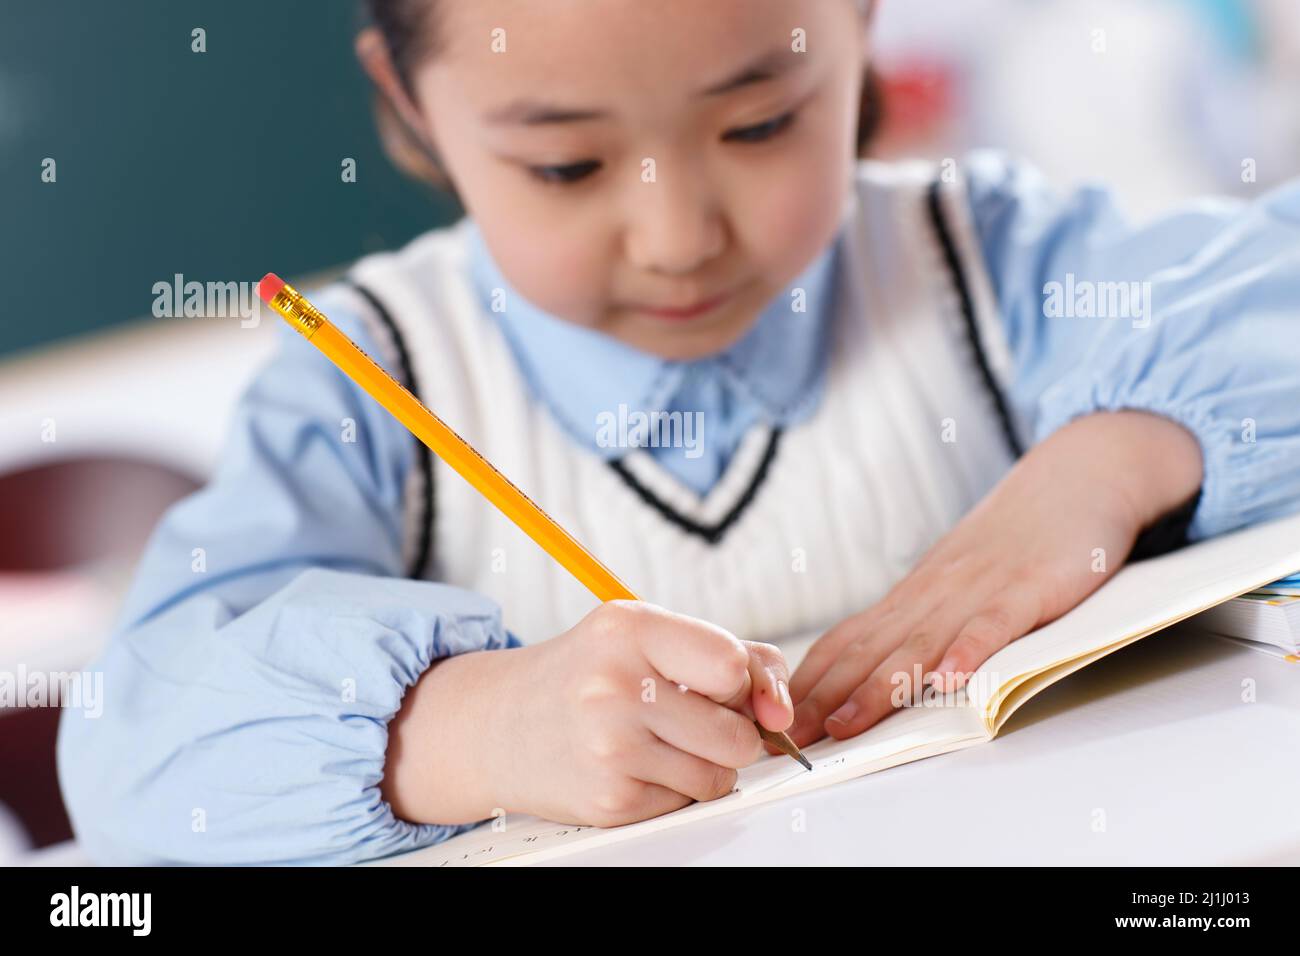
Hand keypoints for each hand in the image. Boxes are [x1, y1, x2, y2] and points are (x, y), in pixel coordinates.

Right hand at [496, 601, 792, 826]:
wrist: (500, 724)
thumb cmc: (590, 673)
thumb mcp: (650, 635)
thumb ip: (735, 657)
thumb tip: (782, 714)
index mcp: (630, 629)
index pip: (733, 665)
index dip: (744, 683)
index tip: (724, 685)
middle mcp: (616, 687)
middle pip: (738, 734)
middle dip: (730, 732)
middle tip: (688, 716)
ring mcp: (610, 749)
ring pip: (720, 777)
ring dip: (705, 765)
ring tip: (658, 740)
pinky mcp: (610, 802)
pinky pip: (686, 804)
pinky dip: (674, 790)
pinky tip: (635, 765)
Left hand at [783, 410, 1202, 746]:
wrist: (1077, 475)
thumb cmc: (1015, 541)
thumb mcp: (957, 583)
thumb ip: (923, 623)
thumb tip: (878, 673)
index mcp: (913, 595)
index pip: (844, 643)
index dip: (807, 685)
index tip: (773, 723)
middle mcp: (932, 593)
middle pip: (867, 650)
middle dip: (821, 698)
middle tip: (784, 740)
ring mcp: (977, 589)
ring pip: (918, 643)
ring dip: (878, 687)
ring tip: (844, 725)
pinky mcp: (1028, 587)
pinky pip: (993, 625)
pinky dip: (967, 652)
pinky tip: (946, 681)